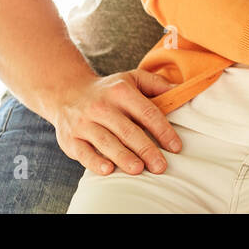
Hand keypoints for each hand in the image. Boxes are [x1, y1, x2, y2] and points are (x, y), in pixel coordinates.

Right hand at [48, 69, 181, 175]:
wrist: (67, 92)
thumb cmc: (109, 90)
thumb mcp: (132, 79)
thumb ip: (156, 85)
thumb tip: (181, 91)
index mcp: (121, 92)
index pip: (146, 112)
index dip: (162, 130)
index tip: (175, 147)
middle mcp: (101, 107)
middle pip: (127, 130)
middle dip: (146, 149)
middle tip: (161, 166)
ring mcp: (84, 123)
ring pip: (106, 142)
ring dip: (123, 157)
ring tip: (139, 169)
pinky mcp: (70, 139)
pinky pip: (84, 152)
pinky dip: (95, 162)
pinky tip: (109, 170)